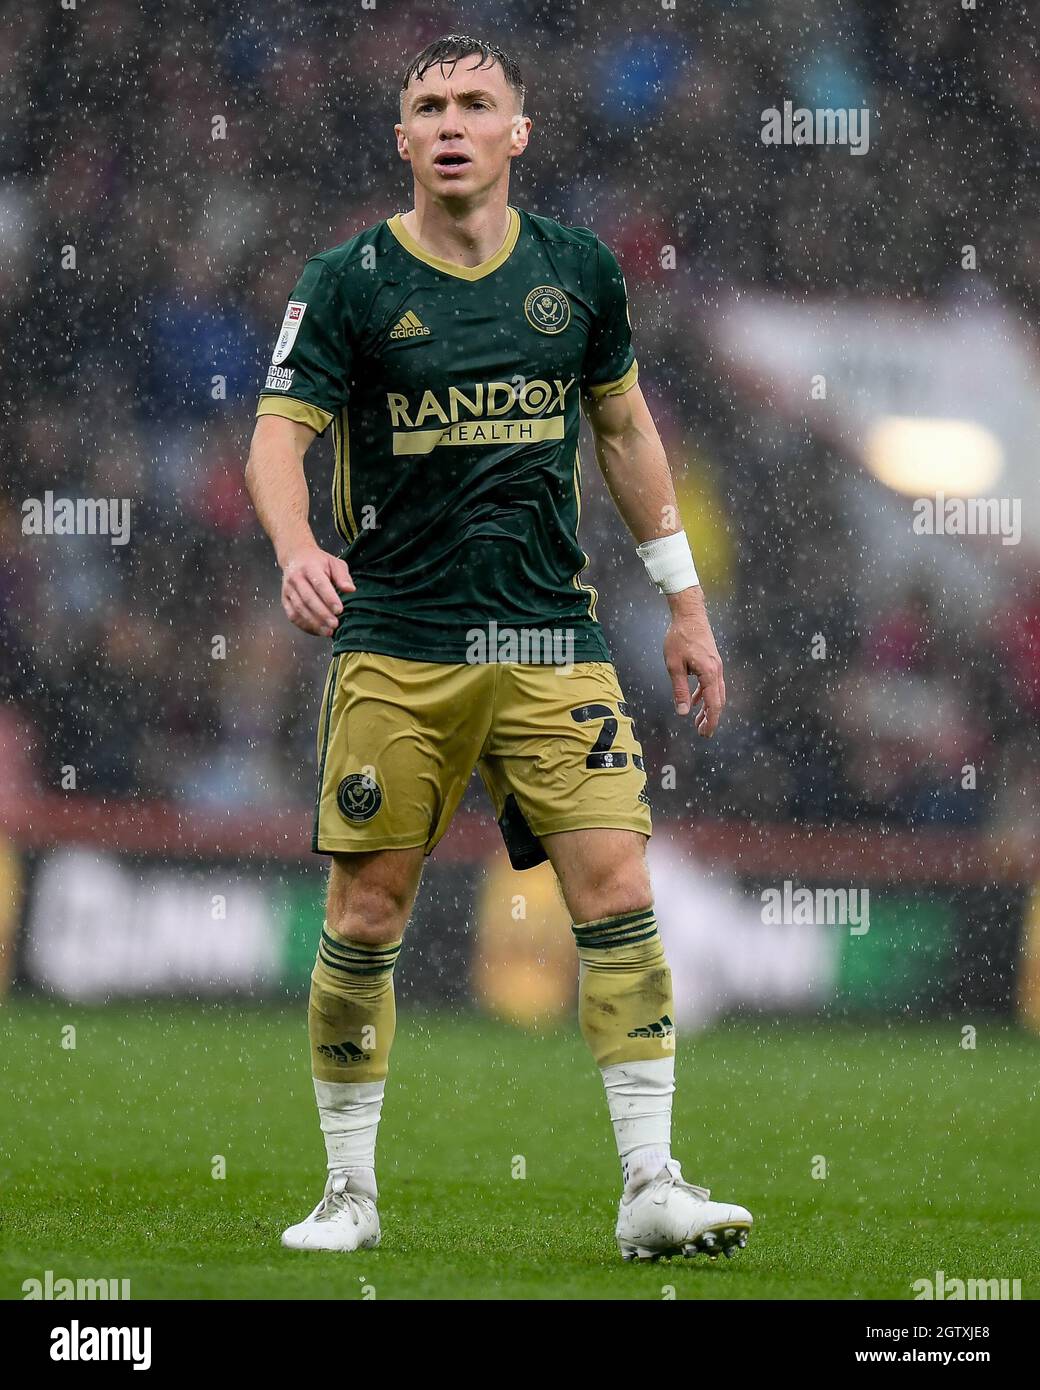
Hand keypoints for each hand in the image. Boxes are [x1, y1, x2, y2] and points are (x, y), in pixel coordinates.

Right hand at [281, 545, 354, 636]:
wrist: (295, 557)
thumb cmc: (318, 562)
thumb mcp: (334, 563)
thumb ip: (343, 576)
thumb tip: (350, 589)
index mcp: (310, 567)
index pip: (320, 584)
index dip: (329, 598)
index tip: (339, 610)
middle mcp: (296, 578)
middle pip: (308, 599)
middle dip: (322, 614)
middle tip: (335, 624)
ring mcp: (288, 590)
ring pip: (299, 609)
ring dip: (314, 622)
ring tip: (328, 631)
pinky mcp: (285, 600)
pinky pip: (293, 615)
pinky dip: (304, 625)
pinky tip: (317, 631)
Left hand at [663, 587, 725, 736]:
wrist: (689, 615)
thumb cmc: (680, 638)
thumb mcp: (674, 666)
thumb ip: (679, 690)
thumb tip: (682, 712)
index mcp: (709, 673)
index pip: (713, 703)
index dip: (711, 721)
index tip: (706, 733)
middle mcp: (717, 671)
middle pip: (718, 701)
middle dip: (711, 718)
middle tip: (703, 733)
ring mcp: (716, 666)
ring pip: (715, 693)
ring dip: (708, 708)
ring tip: (698, 722)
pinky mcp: (711, 662)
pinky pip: (710, 684)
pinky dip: (703, 695)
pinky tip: (693, 702)